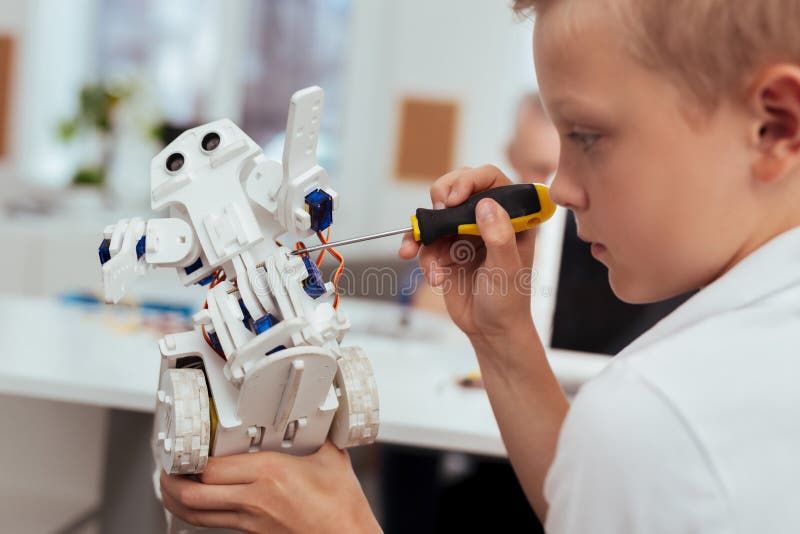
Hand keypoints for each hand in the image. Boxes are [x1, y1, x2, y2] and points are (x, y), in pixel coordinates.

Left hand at [160, 441, 380, 533]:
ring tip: (169, 483)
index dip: (190, 458)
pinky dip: (197, 512)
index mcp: (269, 475)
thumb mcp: (330, 456)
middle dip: (170, 481)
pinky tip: (196, 501)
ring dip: (175, 500)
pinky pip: (214, 523)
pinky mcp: (253, 532)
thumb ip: (315, 433)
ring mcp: (250, 520)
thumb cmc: (342, 507)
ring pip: (196, 514)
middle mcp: (254, 499)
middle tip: (165, 466)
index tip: (186, 444)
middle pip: (192, 494)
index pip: (210, 468)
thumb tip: (315, 414)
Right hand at [398, 165, 535, 341]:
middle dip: (442, 196)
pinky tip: (432, 276)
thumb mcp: (507, 268)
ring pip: (436, 215)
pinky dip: (420, 255)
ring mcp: (464, 234)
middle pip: (458, 188)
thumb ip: (499, 236)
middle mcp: (486, 220)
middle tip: (437, 210)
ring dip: (423, 232)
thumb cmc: (508, 300)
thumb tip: (485, 204)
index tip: (455, 197)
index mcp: (511, 217)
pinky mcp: (446, 251)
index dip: (470, 180)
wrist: (490, 330)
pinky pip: (425, 242)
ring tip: (413, 250)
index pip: (491, 181)